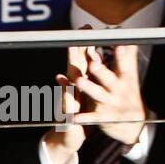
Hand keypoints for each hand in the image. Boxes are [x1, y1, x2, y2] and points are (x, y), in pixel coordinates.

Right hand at [42, 31, 95, 163]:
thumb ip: (92, 72)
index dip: (85, 44)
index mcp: (81, 81)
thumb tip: (99, 53)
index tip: (86, 28)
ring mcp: (69, 101)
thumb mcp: (90, 90)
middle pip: (73, 68)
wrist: (71, 135)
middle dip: (74, 54)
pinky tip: (65, 97)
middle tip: (74, 38)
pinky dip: (66, 103)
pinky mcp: (69, 116)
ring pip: (69, 88)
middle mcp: (72, 88)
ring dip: (68, 78)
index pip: (83, 59)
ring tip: (70, 69)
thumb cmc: (82, 109)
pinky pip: (68, 110)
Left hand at [72, 44, 145, 145]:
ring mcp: (110, 103)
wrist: (132, 125)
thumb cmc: (128, 95)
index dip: (122, 55)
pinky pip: (91, 118)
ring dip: (89, 88)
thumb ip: (128, 59)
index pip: (124, 64)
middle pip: (110, 79)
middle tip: (94, 62)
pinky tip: (73, 117)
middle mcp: (118, 90)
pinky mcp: (103, 117)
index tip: (120, 45)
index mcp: (126, 79)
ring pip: (98, 95)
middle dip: (102, 71)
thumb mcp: (131, 77)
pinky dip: (82, 118)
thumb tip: (130, 40)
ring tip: (79, 81)